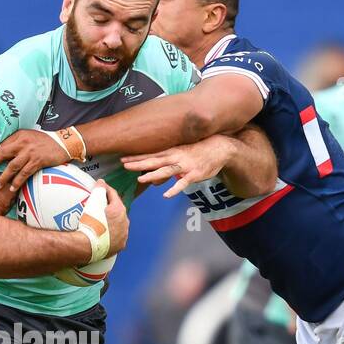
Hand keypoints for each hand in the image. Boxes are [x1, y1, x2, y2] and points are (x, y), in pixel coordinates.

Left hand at [0, 129, 69, 192]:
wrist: (64, 143)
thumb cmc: (45, 141)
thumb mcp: (30, 137)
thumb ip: (17, 142)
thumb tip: (2, 150)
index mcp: (19, 135)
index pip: (2, 145)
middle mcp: (23, 142)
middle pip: (3, 153)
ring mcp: (30, 152)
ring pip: (12, 166)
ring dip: (4, 177)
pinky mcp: (38, 161)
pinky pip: (24, 173)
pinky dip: (17, 181)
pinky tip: (12, 188)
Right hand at [94, 180, 128, 255]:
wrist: (88, 246)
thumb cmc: (90, 224)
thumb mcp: (93, 203)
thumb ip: (98, 190)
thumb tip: (101, 182)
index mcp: (119, 209)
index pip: (113, 195)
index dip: (106, 190)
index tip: (100, 188)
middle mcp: (125, 222)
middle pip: (118, 210)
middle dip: (110, 207)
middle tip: (100, 205)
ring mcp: (124, 235)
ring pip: (119, 224)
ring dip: (112, 221)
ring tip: (102, 221)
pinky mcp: (120, 246)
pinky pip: (117, 236)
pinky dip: (112, 233)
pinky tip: (105, 234)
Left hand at [121, 135, 237, 197]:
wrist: (220, 148)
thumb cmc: (199, 151)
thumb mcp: (181, 155)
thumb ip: (167, 166)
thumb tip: (153, 180)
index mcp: (171, 152)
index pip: (150, 155)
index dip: (136, 157)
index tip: (122, 159)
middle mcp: (175, 157)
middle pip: (154, 161)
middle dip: (139, 163)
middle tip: (124, 164)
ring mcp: (185, 166)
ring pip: (166, 170)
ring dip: (153, 174)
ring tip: (140, 178)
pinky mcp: (194, 174)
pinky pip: (183, 183)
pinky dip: (174, 189)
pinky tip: (166, 195)